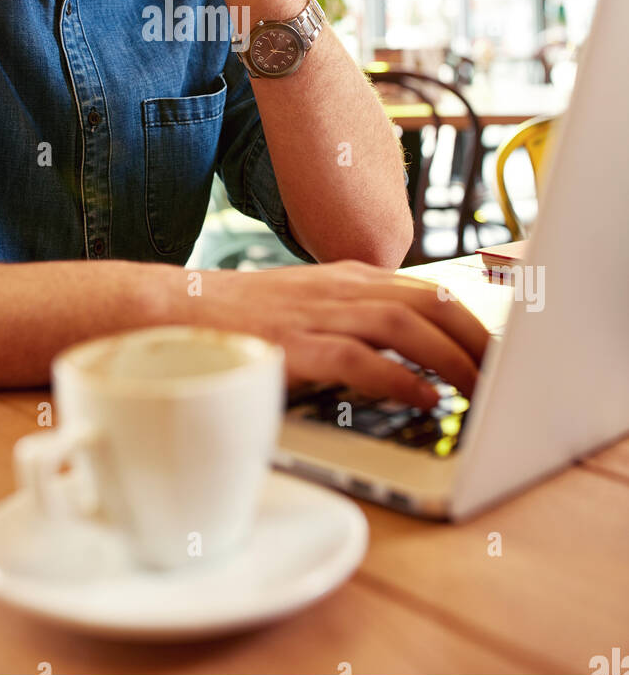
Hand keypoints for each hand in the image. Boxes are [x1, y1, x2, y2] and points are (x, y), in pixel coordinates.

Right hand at [189, 260, 489, 406]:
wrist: (170, 311)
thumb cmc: (242, 320)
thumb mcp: (310, 308)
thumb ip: (356, 321)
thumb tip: (411, 359)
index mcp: (349, 277)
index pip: (429, 290)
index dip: (473, 321)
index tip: (501, 353)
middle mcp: (339, 287)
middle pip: (429, 301)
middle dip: (475, 338)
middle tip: (505, 374)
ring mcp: (315, 312)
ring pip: (403, 324)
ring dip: (449, 358)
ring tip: (478, 389)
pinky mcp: (290, 343)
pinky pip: (357, 356)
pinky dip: (396, 377)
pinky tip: (423, 397)